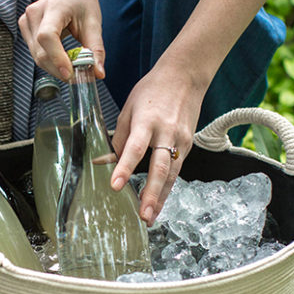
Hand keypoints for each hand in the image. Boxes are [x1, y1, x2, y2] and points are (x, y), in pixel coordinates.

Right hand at [18, 0, 105, 80]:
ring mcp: (25, 21)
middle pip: (41, 52)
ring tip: (73, 68)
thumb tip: (98, 74)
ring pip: (37, 56)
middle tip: (79, 77)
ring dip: (55, 68)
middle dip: (60, 69)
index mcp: (53, 8)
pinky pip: (35, 53)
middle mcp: (34, 14)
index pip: (48, 36)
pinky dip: (50, 62)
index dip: (57, 58)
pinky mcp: (24, 29)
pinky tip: (62, 60)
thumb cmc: (79, 1)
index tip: (70, 74)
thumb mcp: (93, 21)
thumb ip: (95, 49)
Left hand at [109, 57, 207, 223]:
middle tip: (143, 215)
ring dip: (161, 197)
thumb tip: (104, 162)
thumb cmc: (152, 91)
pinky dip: (167, 187)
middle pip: (160, 167)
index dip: (124, 168)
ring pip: (171, 174)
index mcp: (147, 121)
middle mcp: (166, 132)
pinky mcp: (189, 145)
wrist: (185, 77)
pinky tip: (158, 201)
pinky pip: (176, 170)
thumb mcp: (129, 109)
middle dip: (151, 194)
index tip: (115, 185)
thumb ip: (118, 137)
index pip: (134, 148)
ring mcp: (181, 140)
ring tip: (150, 217)